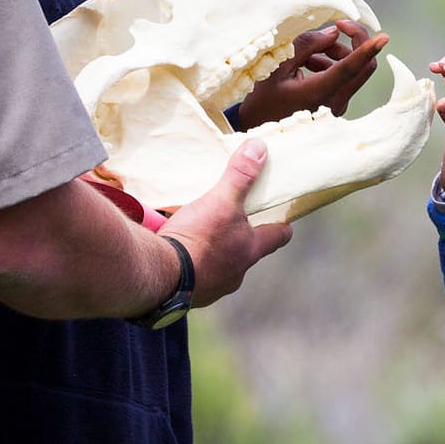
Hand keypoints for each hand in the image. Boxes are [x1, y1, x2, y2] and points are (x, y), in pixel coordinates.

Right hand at [162, 140, 293, 306]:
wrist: (161, 274)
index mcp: (250, 249)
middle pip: (247, 253)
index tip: (283, 221)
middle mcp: (237, 272)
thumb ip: (240, 176)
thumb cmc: (198, 238)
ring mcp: (214, 287)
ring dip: (214, 254)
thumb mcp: (220, 201)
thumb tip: (259, 149)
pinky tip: (179, 255)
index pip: (278, 237)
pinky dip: (192, 266)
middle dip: (241, 240)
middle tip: (230, 223)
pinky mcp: (191, 294)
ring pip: (221, 267)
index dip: (281, 227)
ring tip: (199, 238)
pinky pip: (197, 278)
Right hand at [234, 20, 388, 128]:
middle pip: (363, 67)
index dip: (367, 49)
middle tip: (335, 27)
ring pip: (355, 71)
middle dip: (353, 42)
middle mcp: (334, 102)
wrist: (258, 129)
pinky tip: (308, 64)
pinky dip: (333, 64)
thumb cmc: (263, 98)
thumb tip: (334, 33)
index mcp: (318, 93)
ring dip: (339, 53)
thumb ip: (306, 45)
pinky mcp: (337, 106)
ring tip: (309, 52)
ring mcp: (338, 107)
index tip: (383, 37)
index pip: (350, 68)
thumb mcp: (278, 66)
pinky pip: (345, 79)